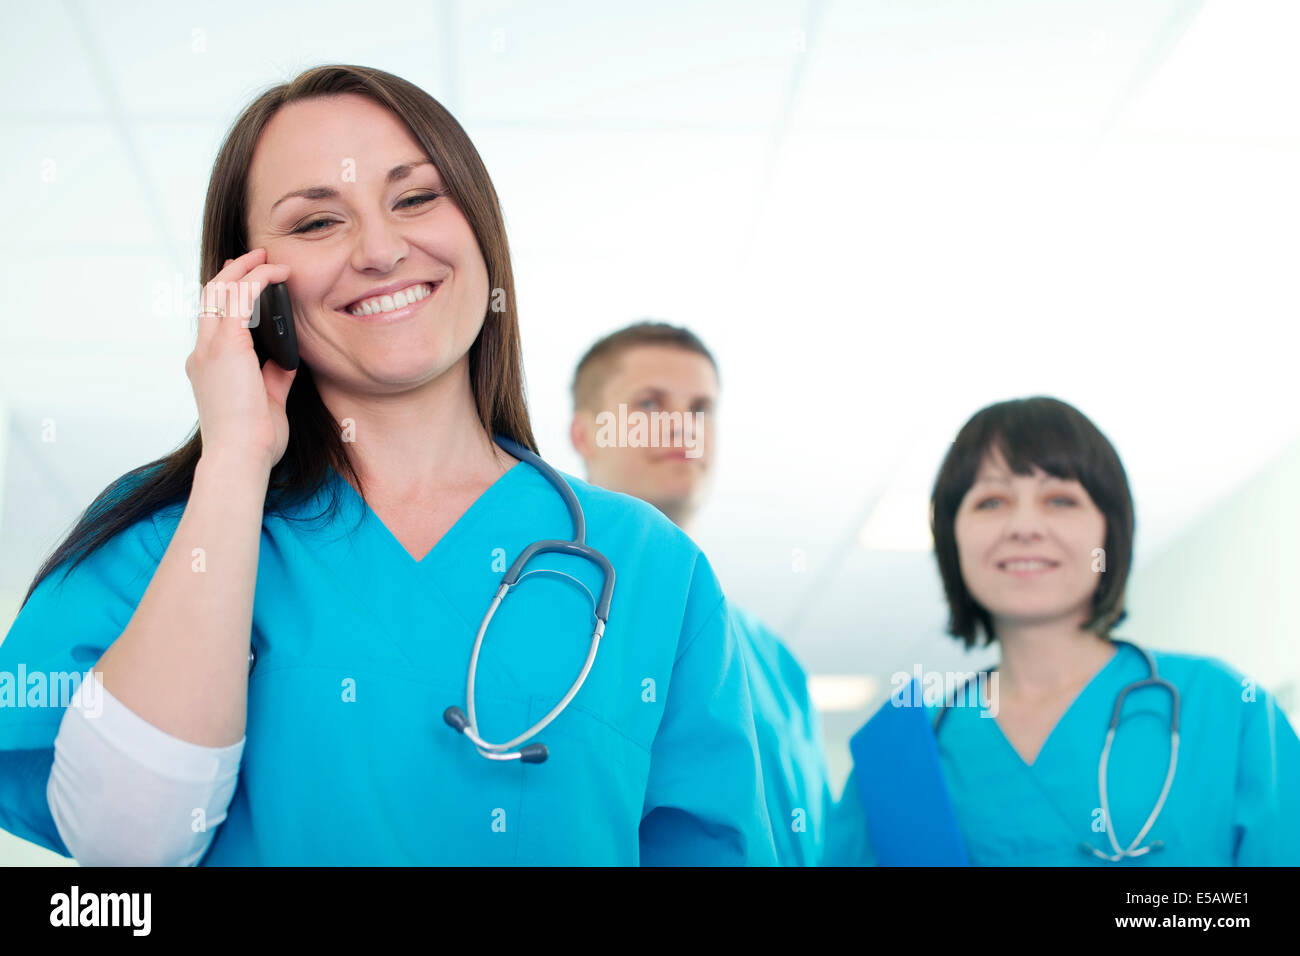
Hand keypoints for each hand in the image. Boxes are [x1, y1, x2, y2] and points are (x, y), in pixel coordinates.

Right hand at [187, 248, 297, 471]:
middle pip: (210, 297)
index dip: (228, 296)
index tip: (246, 282)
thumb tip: (286, 359)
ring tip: (267, 259)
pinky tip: (276, 274)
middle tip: (257, 258)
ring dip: (244, 270)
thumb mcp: (268, 401)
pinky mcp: (226, 346)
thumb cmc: (253, 441)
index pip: (214, 321)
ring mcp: (210, 348)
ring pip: (220, 290)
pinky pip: (240, 298)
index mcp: (208, 367)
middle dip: (233, 273)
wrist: (240, 456)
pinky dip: (257, 281)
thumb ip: (274, 377)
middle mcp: (202, 353)